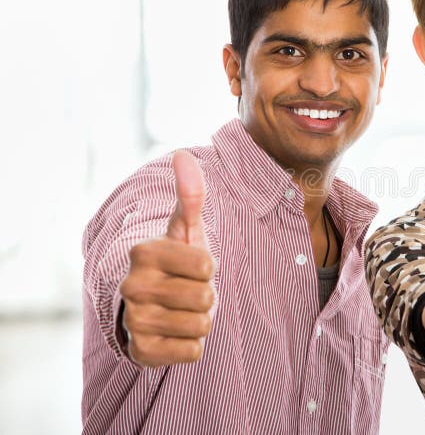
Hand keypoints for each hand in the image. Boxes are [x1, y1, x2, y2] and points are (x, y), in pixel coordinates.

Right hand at [119, 150, 214, 366]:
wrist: (157, 307)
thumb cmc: (178, 263)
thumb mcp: (187, 229)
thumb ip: (191, 194)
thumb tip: (183, 155)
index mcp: (143, 252)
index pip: (206, 265)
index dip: (209, 268)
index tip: (192, 267)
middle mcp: (132, 286)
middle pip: (205, 298)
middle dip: (207, 296)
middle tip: (189, 292)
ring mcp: (134, 320)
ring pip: (201, 325)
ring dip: (201, 320)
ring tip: (184, 311)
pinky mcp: (140, 352)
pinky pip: (192, 352)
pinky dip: (193, 345)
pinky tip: (176, 333)